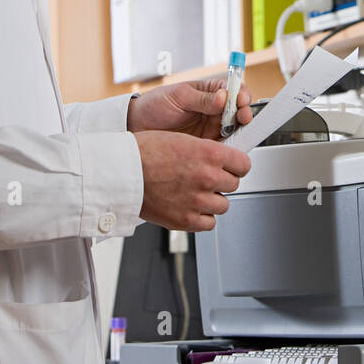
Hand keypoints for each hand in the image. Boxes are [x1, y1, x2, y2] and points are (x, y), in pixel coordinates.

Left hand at [127, 79, 253, 138]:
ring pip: (234, 129)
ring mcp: (211, 127)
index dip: (241, 94)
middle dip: (244, 112)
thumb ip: (201, 99)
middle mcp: (214, 109)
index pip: (234, 90)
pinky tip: (227, 145)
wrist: (136, 127)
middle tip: (242, 117)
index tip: (241, 100)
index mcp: (209, 92)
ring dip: (239, 130)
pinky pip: (223, 146)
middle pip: (239, 110)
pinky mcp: (207, 144)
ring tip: (235, 131)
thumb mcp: (178, 97)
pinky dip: (229, 146)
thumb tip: (223, 97)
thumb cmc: (154, 106)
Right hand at [133, 131, 251, 231]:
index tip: (231, 167)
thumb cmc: (143, 152)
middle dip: (222, 181)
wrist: (121, 172)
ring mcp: (198, 201)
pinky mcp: (185, 220)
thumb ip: (205, 151)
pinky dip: (202, 217)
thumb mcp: (182, 139)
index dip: (236, 166)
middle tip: (207, 179)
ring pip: (223, 205)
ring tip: (195, 193)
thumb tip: (221, 159)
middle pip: (234, 184)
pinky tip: (190, 207)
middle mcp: (207, 177)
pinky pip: (209, 223)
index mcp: (209, 154)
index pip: (243, 164)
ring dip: (213, 200)